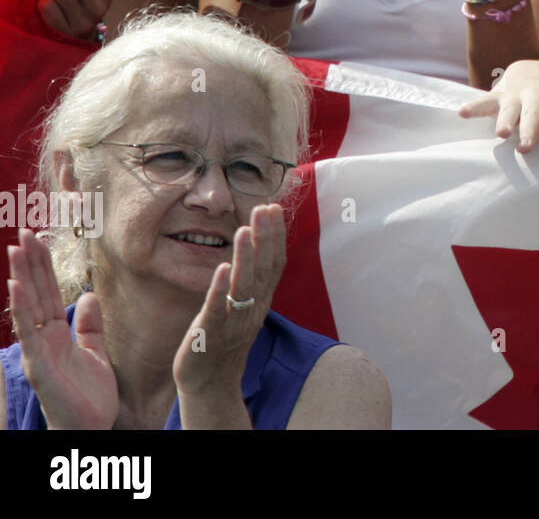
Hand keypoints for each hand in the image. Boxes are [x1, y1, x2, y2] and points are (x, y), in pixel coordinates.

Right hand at [8, 229, 117, 428]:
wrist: (90, 428)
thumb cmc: (89, 396)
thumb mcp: (95, 352)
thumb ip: (90, 326)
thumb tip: (87, 296)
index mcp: (56, 334)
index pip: (48, 292)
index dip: (44, 267)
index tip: (39, 239)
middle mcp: (43, 339)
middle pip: (36, 294)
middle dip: (30, 263)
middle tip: (24, 232)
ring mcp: (38, 351)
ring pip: (28, 308)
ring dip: (23, 278)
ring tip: (16, 250)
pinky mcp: (39, 365)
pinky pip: (29, 333)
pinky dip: (22, 309)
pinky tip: (17, 287)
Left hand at [172, 205, 285, 404]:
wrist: (211, 384)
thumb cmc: (225, 339)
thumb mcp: (246, 306)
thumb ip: (253, 278)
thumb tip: (259, 246)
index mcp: (261, 300)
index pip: (275, 263)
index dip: (276, 235)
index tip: (274, 207)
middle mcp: (253, 309)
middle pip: (264, 270)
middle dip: (265, 237)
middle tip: (265, 208)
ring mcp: (233, 322)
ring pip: (244, 286)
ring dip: (246, 257)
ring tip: (244, 230)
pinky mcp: (209, 335)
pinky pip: (218, 310)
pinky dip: (221, 289)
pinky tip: (222, 268)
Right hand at [458, 59, 538, 151]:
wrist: (538, 72)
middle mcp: (535, 94)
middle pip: (532, 112)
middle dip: (528, 127)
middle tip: (526, 146)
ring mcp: (515, 94)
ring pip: (508, 107)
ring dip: (503, 120)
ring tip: (499, 134)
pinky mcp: (498, 96)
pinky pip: (484, 101)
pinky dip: (474, 107)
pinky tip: (461, 115)